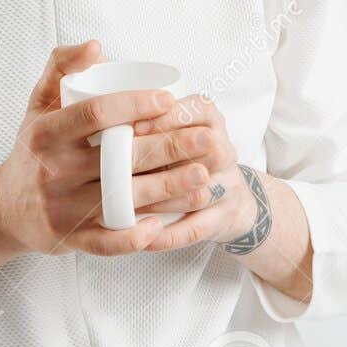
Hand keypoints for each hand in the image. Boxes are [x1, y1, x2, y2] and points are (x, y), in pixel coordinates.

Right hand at [0, 41, 217, 256]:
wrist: (5, 207)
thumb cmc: (34, 149)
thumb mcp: (39, 104)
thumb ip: (62, 67)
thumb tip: (96, 46)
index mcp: (46, 134)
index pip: (95, 115)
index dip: (135, 105)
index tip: (169, 100)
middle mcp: (53, 170)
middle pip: (119, 158)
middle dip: (169, 148)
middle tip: (206, 139)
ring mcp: (61, 208)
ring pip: (121, 200)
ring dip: (167, 191)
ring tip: (204, 178)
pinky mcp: (69, 240)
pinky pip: (105, 242)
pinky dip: (133, 237)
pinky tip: (163, 224)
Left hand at [131, 93, 270, 252]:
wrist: (232, 200)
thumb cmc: (193, 159)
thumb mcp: (180, 131)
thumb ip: (154, 123)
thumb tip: (113, 121)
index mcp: (212, 123)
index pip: (201, 109)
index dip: (169, 117)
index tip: (136, 126)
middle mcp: (224, 153)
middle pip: (209, 149)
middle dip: (168, 155)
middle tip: (128, 162)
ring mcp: (226, 189)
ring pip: (199, 194)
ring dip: (161, 200)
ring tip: (127, 202)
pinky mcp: (221, 221)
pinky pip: (195, 229)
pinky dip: (168, 235)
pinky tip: (144, 237)